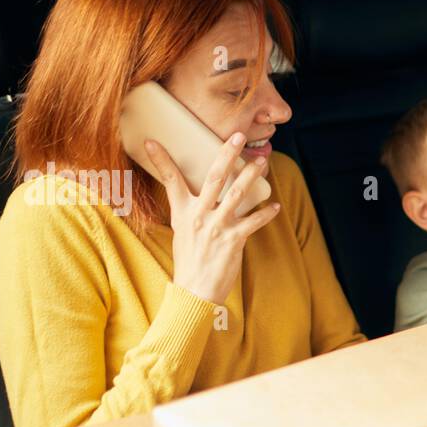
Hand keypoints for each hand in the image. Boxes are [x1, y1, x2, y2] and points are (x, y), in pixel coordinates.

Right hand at [146, 132, 279, 304]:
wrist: (195, 291)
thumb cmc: (190, 261)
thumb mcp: (182, 232)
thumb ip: (191, 212)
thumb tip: (200, 197)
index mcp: (183, 212)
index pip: (169, 181)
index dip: (161, 160)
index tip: (151, 141)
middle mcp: (199, 216)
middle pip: (214, 177)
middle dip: (227, 154)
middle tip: (237, 135)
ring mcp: (217, 227)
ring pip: (237, 194)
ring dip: (252, 176)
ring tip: (262, 162)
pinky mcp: (233, 240)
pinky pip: (253, 222)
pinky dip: (266, 214)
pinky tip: (275, 207)